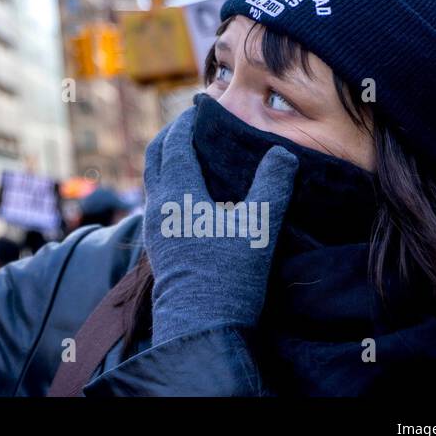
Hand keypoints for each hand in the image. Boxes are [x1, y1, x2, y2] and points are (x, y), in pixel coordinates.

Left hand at [140, 106, 297, 344]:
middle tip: (192, 123)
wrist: (199, 328)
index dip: (188, 121)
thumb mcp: (258, 228)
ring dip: (167, 159)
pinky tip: (191, 195)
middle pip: (155, 156)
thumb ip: (272, 186)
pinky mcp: (157, 246)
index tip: (202, 106)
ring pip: (153, 180)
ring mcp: (153, 227)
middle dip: (171, 135)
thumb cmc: (228, 276)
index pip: (176, 143)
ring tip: (193, 154)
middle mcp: (158, 205)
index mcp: (177, 192)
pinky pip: (157, 201)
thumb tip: (282, 153)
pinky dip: (169, 183)